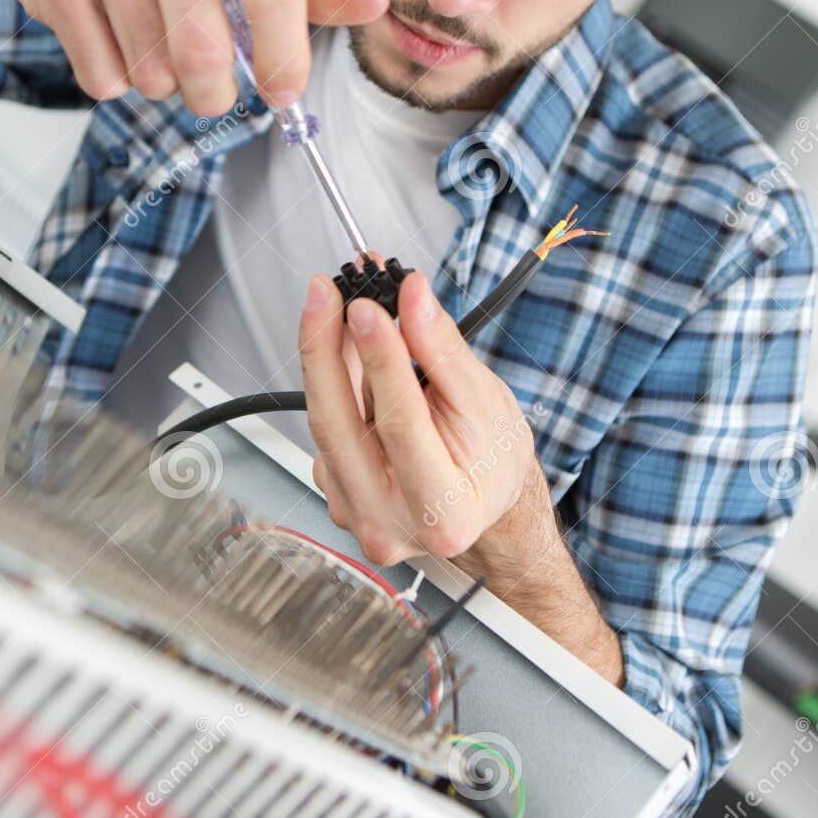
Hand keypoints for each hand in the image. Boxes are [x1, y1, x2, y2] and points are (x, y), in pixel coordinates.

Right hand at [0, 0, 387, 111]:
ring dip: (159, 80)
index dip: (285, 58)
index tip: (284, 92)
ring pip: (152, 73)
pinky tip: (109, 31)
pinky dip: (114, 76)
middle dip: (212, 94)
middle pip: (205, 53)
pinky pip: (104, 75)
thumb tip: (376, 5)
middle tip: (210, 90)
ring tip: (150, 36)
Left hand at [299, 269, 536, 565]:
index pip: (400, 425)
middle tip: (324, 292)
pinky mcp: (334, 494)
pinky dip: (335, 382)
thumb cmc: (493, 459)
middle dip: (324, 348)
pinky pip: (326, 428)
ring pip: (326, 421)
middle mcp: (387, 525)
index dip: (381, 359)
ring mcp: (354, 513)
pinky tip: (350, 353)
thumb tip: (412, 297)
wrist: (483, 501)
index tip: (366, 307)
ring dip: (328, 356)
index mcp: (442, 512)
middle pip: (338, 426)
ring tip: (341, 304)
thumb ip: (442, 351)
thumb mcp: (484, 400)